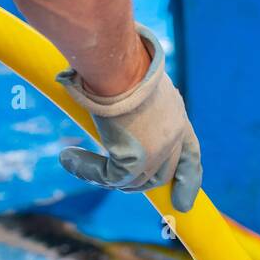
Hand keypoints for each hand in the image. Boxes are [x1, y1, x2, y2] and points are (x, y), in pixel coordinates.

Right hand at [57, 23, 201, 212]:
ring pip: (133, 181)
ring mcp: (157, 153)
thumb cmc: (117, 55)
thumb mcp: (132, 76)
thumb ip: (128, 96)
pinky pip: (111, 178)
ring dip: (104, 176)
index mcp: (176, 115)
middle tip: (115, 184)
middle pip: (161, 174)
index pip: (190, 155)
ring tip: (74, 160)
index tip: (183, 205)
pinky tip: (69, 158)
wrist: (115, 60)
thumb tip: (102, 87)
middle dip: (140, 184)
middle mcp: (172, 137)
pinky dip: (88, 170)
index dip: (188, 180)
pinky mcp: (136, 163)